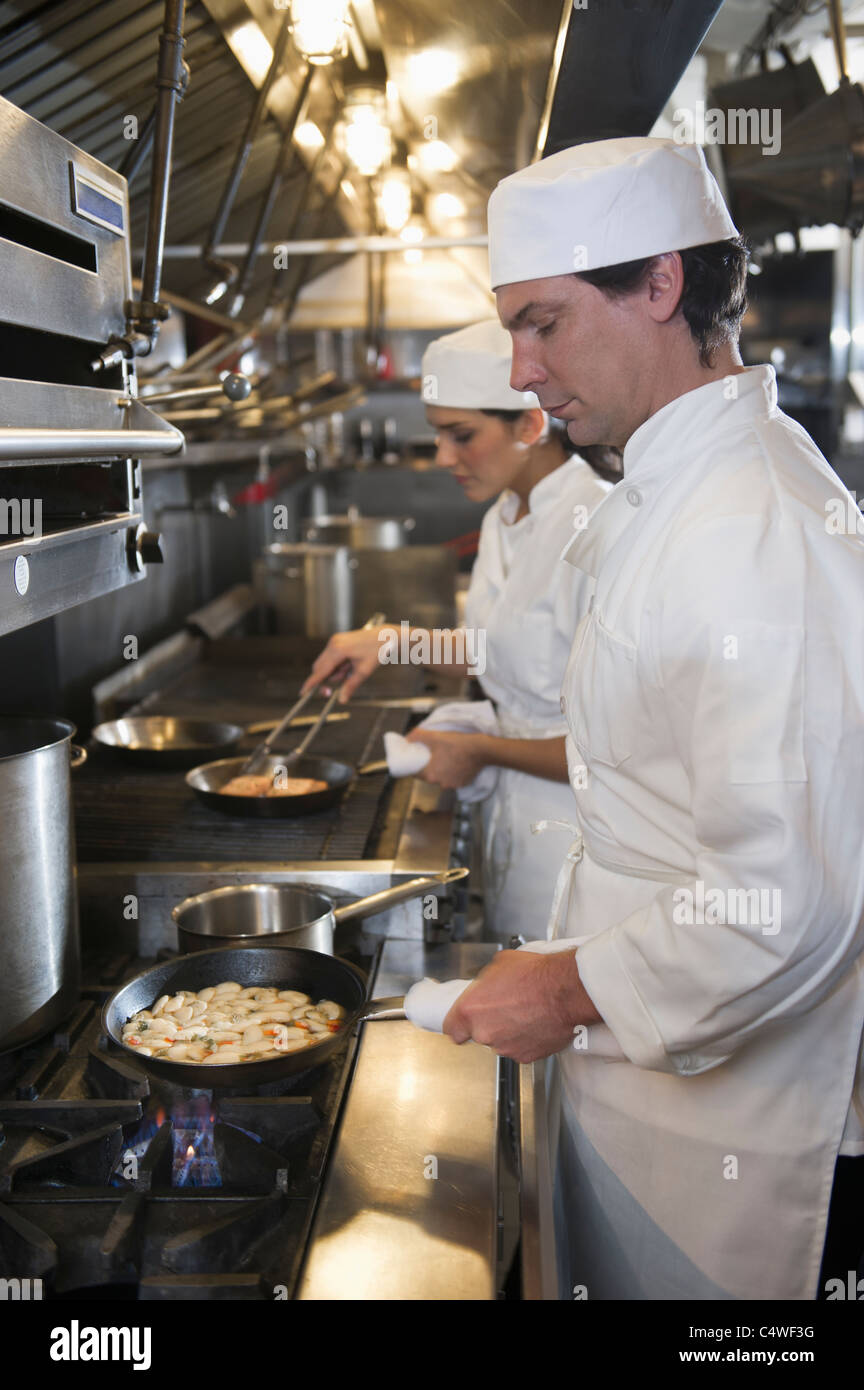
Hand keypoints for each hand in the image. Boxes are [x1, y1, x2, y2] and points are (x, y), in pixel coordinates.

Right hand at [300, 626, 394, 701]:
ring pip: (325, 663)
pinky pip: (331, 658)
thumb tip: (342, 700)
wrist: (386, 636)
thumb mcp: (364, 671)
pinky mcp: (337, 640)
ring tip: (351, 669)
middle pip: (319, 667)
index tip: (303, 692)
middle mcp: (333, 643)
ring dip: (334, 672)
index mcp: (338, 650)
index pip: (321, 670)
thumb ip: (350, 686)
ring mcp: (335, 641)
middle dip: (325, 679)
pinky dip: (338, 665)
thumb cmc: (376, 652)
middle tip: (332, 691)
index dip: (312, 683)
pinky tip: (350, 663)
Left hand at [405, 728, 488, 788]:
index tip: (415, 758)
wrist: (481, 749)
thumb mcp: (435, 737)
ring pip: (440, 778)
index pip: (415, 773)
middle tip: (430, 755)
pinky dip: (451, 773)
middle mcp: (440, 783)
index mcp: (431, 774)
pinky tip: (454, 763)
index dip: (413, 765)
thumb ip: (418, 737)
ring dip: (440, 770)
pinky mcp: (462, 784)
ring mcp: (452, 785)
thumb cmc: (458, 744)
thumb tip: (407, 738)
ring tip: (444, 758)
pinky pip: (451, 779)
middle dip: (427, 766)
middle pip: (428, 776)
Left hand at [443, 949, 601, 1062]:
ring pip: (500, 1042)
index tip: (463, 1022)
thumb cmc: (537, 975)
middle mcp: (485, 1033)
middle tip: (505, 1008)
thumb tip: (488, 984)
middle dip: (490, 1023)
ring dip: (508, 1031)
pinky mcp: (526, 1056)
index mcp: (471, 1010)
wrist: (566, 991)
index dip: (458, 1025)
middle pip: (479, 1034)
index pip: (451, 1029)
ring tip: (524, 1012)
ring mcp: (506, 1047)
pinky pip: (520, 1048)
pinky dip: (526, 1039)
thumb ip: (486, 982)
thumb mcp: (500, 963)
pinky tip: (535, 1023)